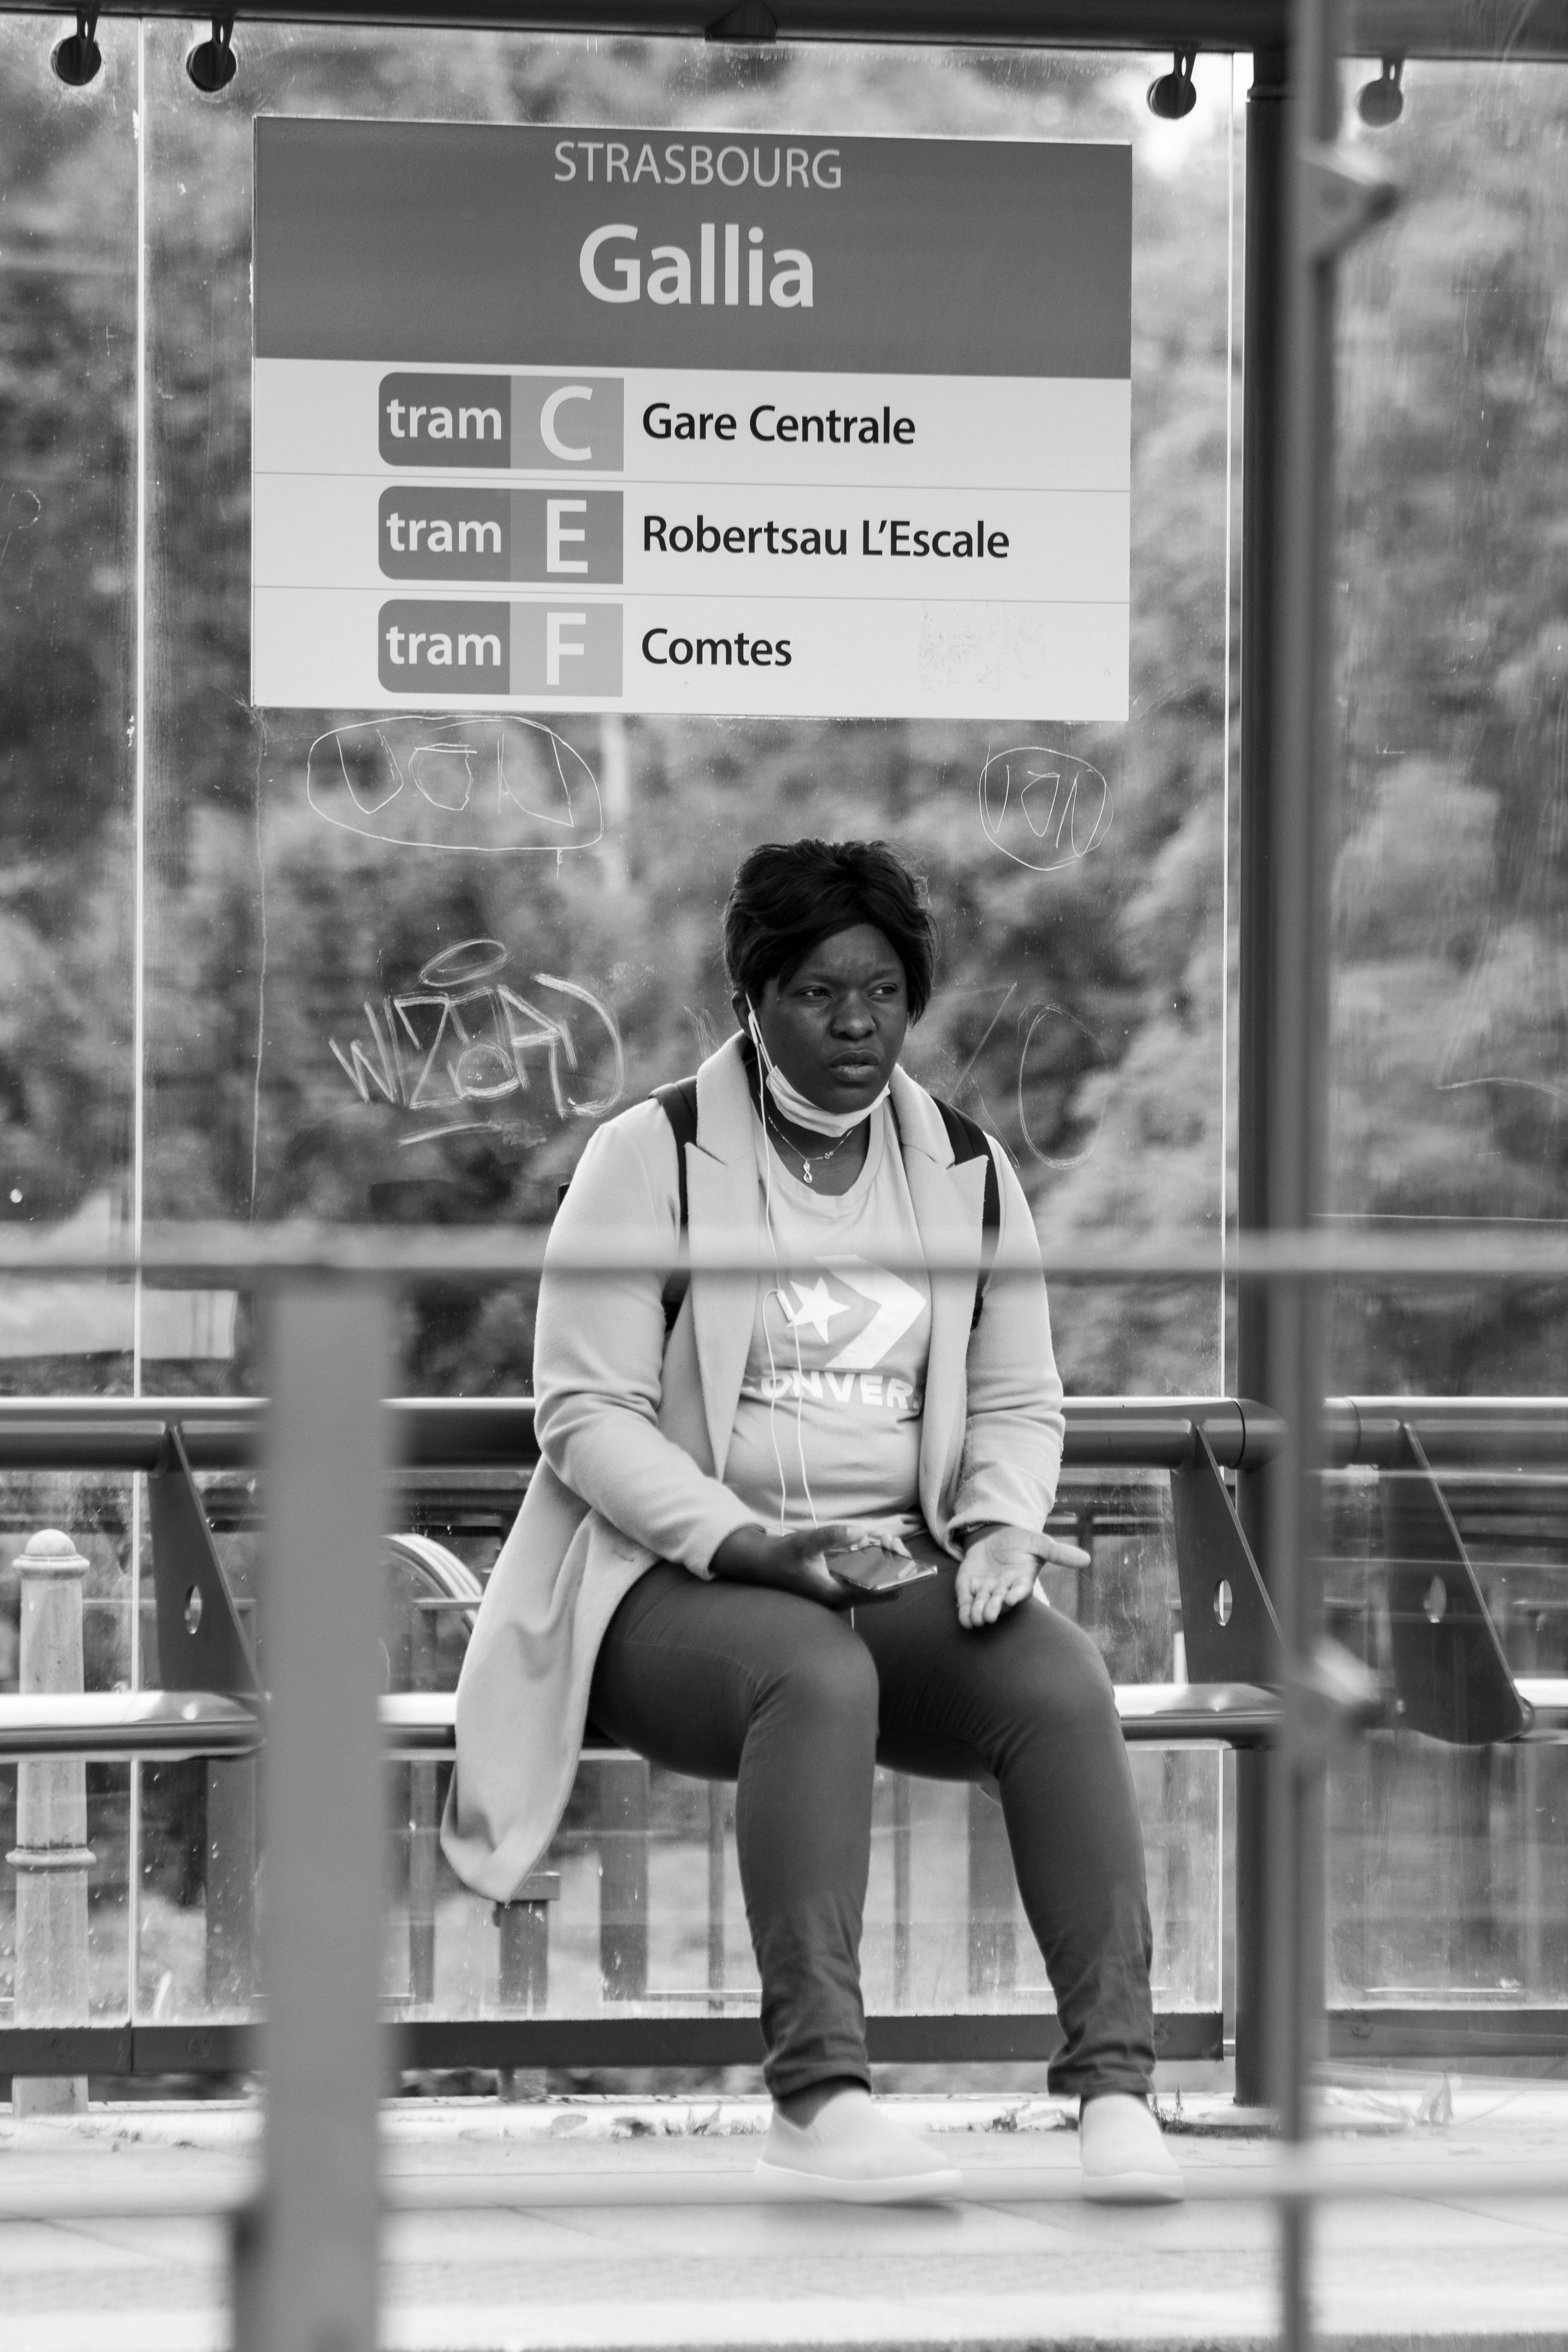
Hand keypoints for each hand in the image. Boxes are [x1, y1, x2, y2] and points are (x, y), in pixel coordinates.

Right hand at [708, 1522, 899, 1610]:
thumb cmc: (782, 1556)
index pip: (881, 1591)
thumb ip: (832, 1536)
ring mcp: (839, 1591)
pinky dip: (867, 1557)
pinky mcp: (836, 1583)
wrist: (760, 1564)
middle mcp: (842, 1597)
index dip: (895, 1570)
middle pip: (881, 1584)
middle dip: (890, 1560)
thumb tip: (859, 1532)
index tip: (895, 1548)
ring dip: (880, 1557)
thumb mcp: (805, 1543)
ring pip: (871, 1577)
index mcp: (838, 1595)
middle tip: (889, 1538)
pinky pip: (860, 1572)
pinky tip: (864, 1541)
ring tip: (881, 1537)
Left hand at [955, 1525, 1091, 1629]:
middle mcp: (1004, 1590)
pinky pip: (967, 1603)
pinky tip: (964, 1619)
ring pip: (982, 1606)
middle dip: (995, 1608)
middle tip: (990, 1614)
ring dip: (979, 1613)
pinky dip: (965, 1612)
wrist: (993, 1536)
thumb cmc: (1020, 1541)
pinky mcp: (969, 1588)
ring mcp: (986, 1590)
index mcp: (1022, 1581)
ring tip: (977, 1618)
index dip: (1016, 1594)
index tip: (1011, 1597)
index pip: (1021, 1590)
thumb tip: (1086, 1559)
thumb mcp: (1039, 1543)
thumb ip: (1058, 1552)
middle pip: (1000, 1602)